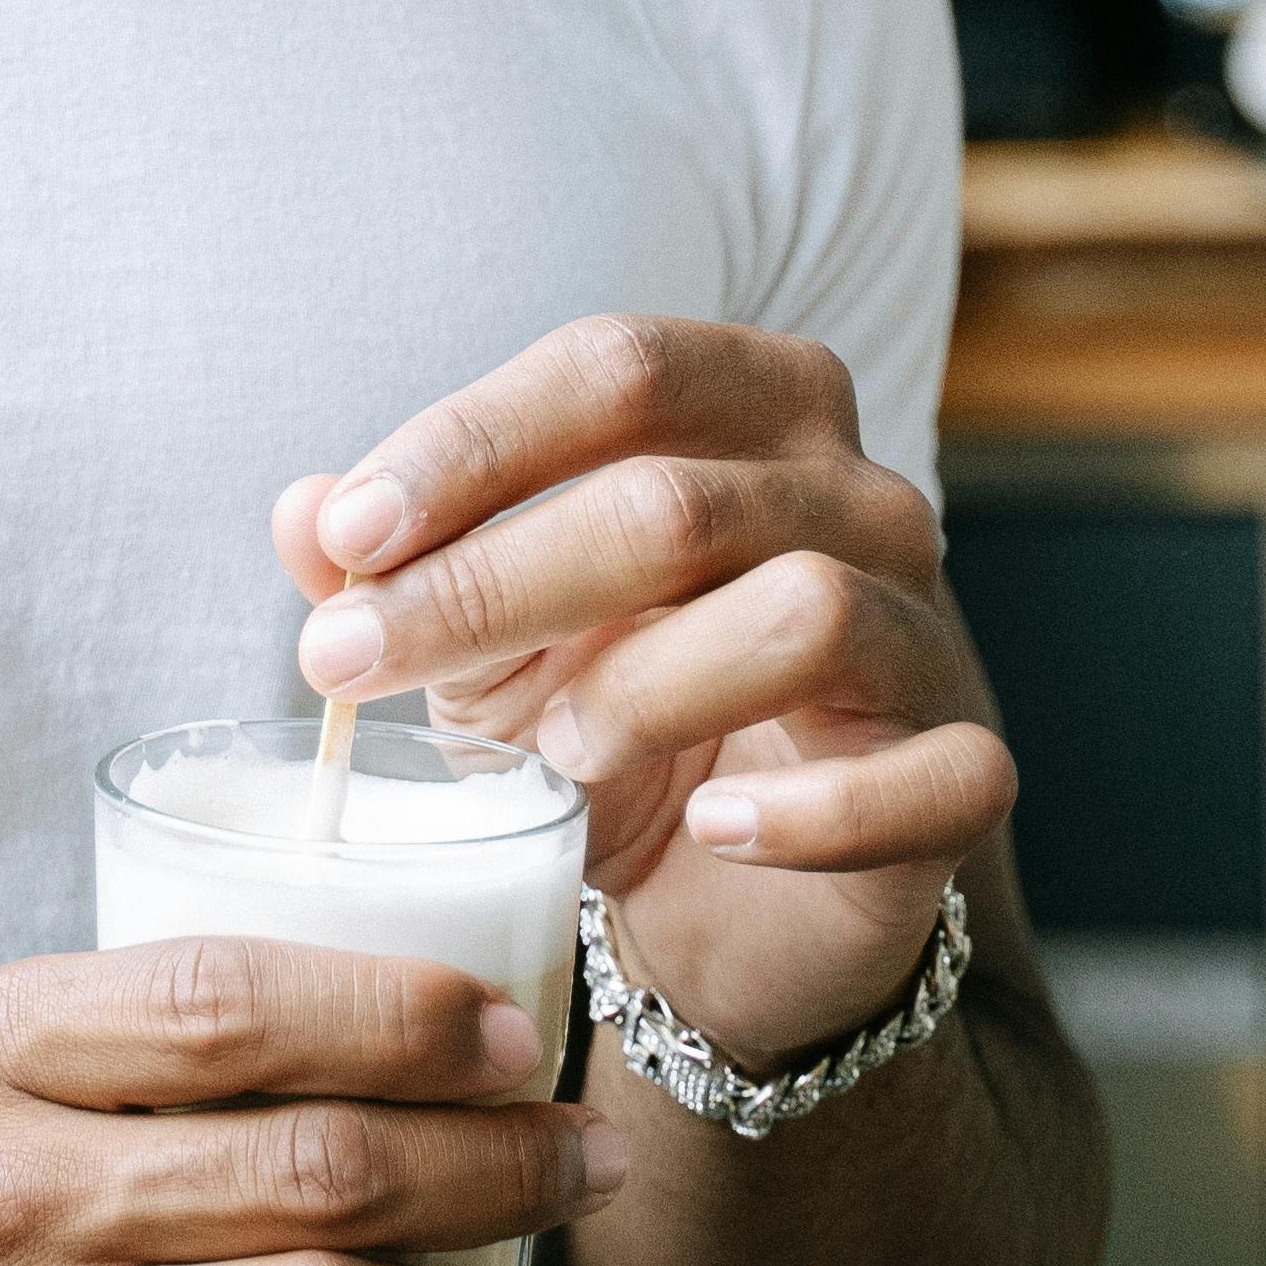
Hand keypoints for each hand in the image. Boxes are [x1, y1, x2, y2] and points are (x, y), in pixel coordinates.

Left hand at [272, 319, 1015, 1075]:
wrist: (722, 897)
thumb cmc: (604, 712)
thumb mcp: (477, 635)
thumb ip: (387, 566)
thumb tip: (301, 513)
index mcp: (752, 405)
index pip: (617, 368)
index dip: (472, 442)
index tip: (347, 535)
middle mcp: (858, 493)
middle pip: (677, 497)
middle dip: (490, 580)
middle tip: (349, 660)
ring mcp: (928, 634)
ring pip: (806, 610)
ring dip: (647, 686)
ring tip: (555, 753)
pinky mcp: (963, 774)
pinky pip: (925, 779)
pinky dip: (807, 815)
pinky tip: (707, 836)